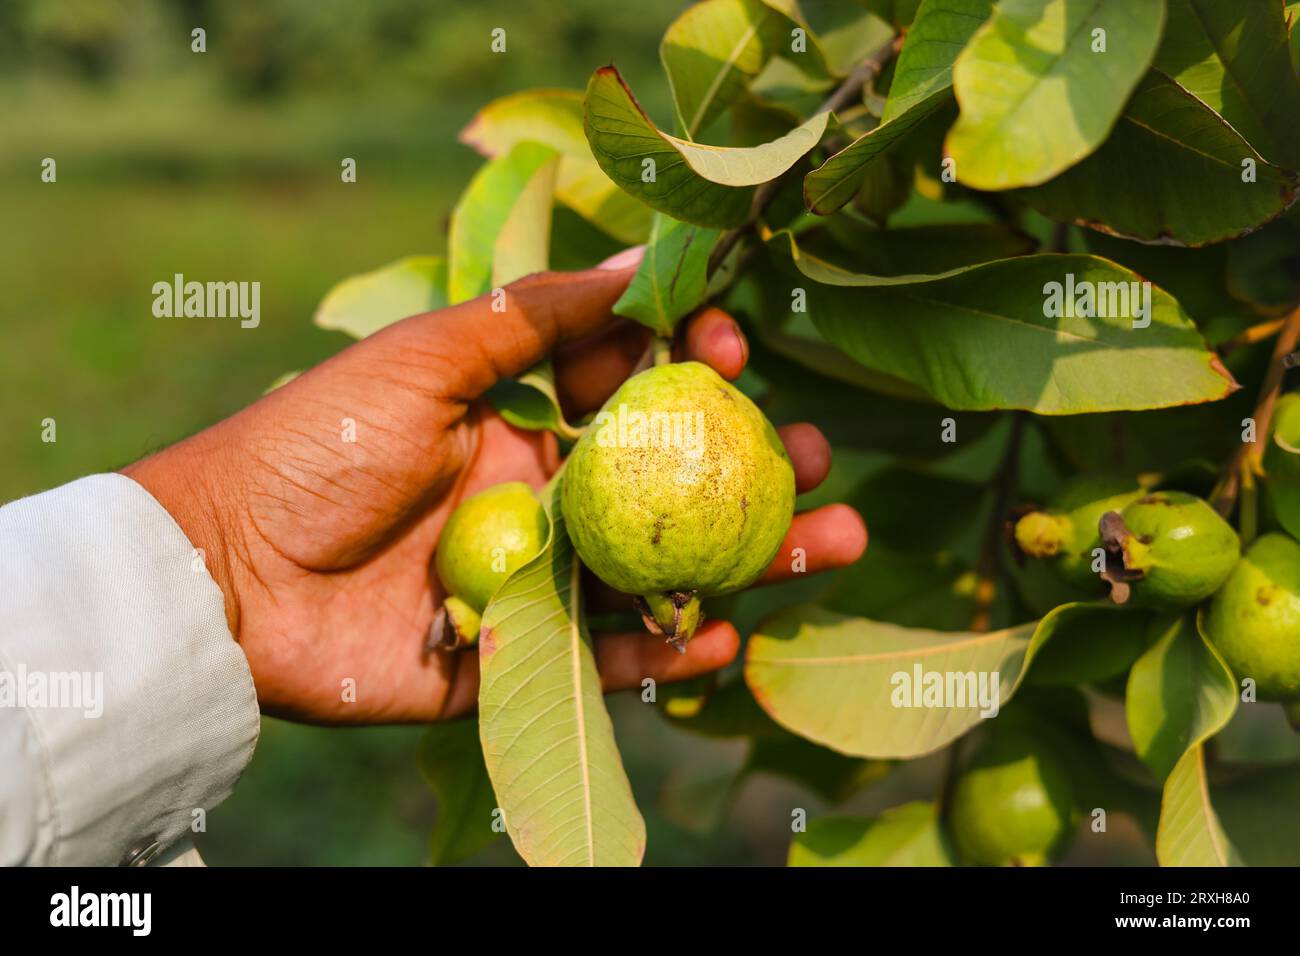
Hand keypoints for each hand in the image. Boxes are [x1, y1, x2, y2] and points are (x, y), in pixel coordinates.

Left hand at [124, 257, 866, 723]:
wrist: (224, 571)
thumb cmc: (316, 446)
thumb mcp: (422, 358)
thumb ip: (528, 318)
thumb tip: (637, 260)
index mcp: (522, 422)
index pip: (634, 393)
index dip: (692, 371)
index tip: (733, 352)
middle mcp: (543, 500)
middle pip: (670, 488)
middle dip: (752, 471)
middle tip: (818, 458)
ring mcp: (537, 582)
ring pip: (661, 574)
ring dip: (748, 562)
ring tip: (831, 542)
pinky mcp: (515, 659)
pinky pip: (606, 658)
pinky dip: (668, 653)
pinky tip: (724, 637)